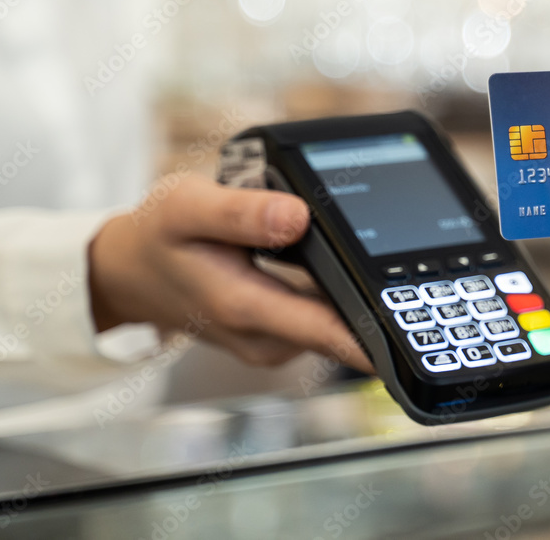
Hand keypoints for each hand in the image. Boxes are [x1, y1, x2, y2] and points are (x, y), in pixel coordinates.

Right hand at [87, 175, 372, 372]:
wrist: (131, 272)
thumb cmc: (158, 236)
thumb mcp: (186, 207)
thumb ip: (240, 212)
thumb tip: (298, 217)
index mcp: (247, 308)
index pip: (332, 332)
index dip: (380, 328)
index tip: (417, 317)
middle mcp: (266, 338)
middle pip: (344, 326)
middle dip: (372, 292)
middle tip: (389, 242)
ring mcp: (273, 342)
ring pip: (334, 321)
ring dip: (350, 289)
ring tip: (347, 242)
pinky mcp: (278, 335)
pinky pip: (321, 316)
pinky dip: (331, 290)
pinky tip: (324, 259)